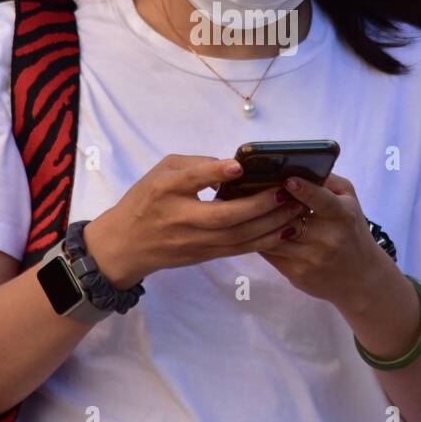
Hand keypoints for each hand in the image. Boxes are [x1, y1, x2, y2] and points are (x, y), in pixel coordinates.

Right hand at [83, 155, 307, 288]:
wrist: (125, 244)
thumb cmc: (146, 199)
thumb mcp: (161, 172)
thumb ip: (195, 165)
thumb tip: (235, 166)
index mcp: (165, 190)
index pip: (190, 180)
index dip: (214, 173)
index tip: (239, 166)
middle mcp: (180, 217)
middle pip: (225, 216)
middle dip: (261, 205)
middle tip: (287, 191)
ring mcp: (193, 241)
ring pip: (237, 237)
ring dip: (270, 225)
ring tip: (295, 209)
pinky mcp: (203, 255)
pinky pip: (238, 250)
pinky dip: (263, 241)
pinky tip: (284, 230)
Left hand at [258, 172, 393, 306]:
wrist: (362, 276)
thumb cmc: (351, 229)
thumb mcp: (348, 200)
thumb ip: (327, 181)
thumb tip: (298, 163)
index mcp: (343, 216)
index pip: (322, 201)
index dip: (304, 190)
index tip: (287, 179)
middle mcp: (328, 239)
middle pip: (289, 218)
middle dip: (271, 205)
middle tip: (252, 188)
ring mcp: (311, 259)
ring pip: (273, 236)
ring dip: (260, 222)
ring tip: (248, 207)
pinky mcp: (297, 274)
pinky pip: (270, 253)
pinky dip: (259, 238)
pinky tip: (255, 227)